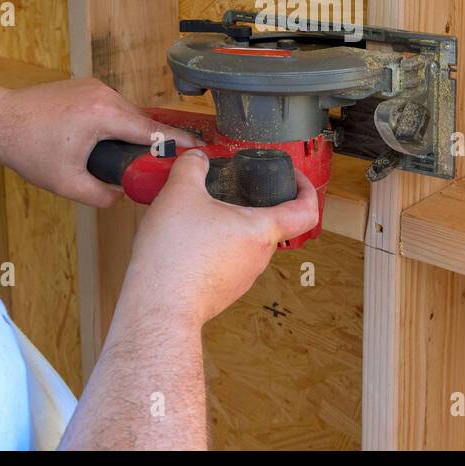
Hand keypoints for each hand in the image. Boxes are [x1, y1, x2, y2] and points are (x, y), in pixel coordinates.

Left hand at [0, 79, 194, 207]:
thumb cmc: (28, 149)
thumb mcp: (67, 184)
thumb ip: (102, 195)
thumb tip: (123, 195)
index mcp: (104, 115)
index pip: (153, 131)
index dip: (178, 143)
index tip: (200, 150)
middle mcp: (104, 94)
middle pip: (142, 122)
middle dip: (153, 143)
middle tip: (162, 167)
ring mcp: (94, 86)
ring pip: (127, 113)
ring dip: (131, 133)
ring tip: (131, 159)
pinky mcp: (86, 86)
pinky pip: (113, 106)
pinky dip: (117, 123)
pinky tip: (110, 143)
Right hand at [117, 149, 319, 327]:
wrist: (158, 307)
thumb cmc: (176, 254)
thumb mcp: (179, 193)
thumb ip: (191, 167)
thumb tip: (196, 158)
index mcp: (261, 231)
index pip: (306, 211)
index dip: (305, 188)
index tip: (294, 177)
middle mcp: (258, 257)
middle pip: (267, 225)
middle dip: (249, 204)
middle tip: (229, 190)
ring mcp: (241, 278)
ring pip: (243, 244)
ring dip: (226, 227)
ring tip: (197, 215)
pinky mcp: (222, 291)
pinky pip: (224, 262)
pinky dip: (211, 247)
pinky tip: (185, 241)